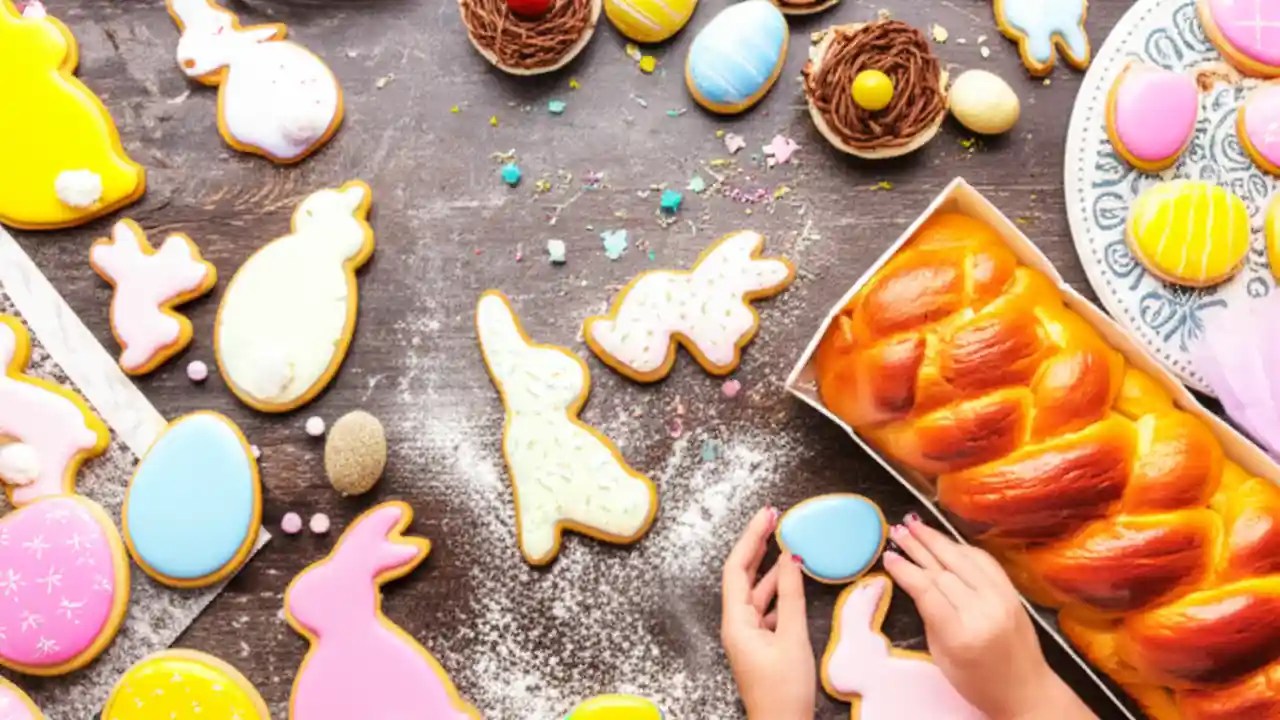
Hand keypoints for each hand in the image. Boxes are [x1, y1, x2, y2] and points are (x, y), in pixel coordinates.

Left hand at [720, 507, 814, 719]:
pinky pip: (766, 607)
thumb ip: (792, 596)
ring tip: (787, 540)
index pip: (737, 567)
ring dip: (771, 566)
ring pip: (756, 590)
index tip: (767, 515)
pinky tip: (793, 578)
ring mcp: (747, 634)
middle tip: (774, 517)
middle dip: (757, 544)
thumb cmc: (785, 690)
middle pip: (743, 574)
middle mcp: (736, 624)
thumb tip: (792, 559)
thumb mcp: (793, 638)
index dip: (751, 538)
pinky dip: (779, 589)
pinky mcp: (760, 643)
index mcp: (736, 621)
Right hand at [883, 514, 1096, 719]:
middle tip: (898, 529)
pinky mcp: (1013, 592)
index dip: (905, 569)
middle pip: (944, 569)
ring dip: (937, 539)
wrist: (1026, 691)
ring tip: (915, 524)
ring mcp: (1002, 598)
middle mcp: (984, 610)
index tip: (888, 555)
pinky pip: (985, 561)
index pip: (927, 590)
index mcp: (961, 634)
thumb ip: (929, 615)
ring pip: (964, 559)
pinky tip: (945, 540)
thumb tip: (915, 579)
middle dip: (918, 546)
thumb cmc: (976, 682)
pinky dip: (962, 548)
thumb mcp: (941, 655)